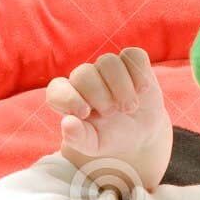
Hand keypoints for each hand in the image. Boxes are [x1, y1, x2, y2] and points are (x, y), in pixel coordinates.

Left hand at [47, 48, 172, 193]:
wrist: (138, 133)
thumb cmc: (109, 137)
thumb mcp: (93, 144)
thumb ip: (78, 137)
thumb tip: (67, 123)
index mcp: (69, 98)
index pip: (57, 90)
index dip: (68, 98)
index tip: (85, 113)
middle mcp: (85, 78)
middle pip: (84, 73)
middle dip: (99, 95)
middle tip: (111, 113)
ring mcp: (107, 68)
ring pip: (108, 62)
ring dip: (121, 86)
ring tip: (129, 107)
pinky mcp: (130, 61)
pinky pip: (132, 55)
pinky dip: (138, 72)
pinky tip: (142, 90)